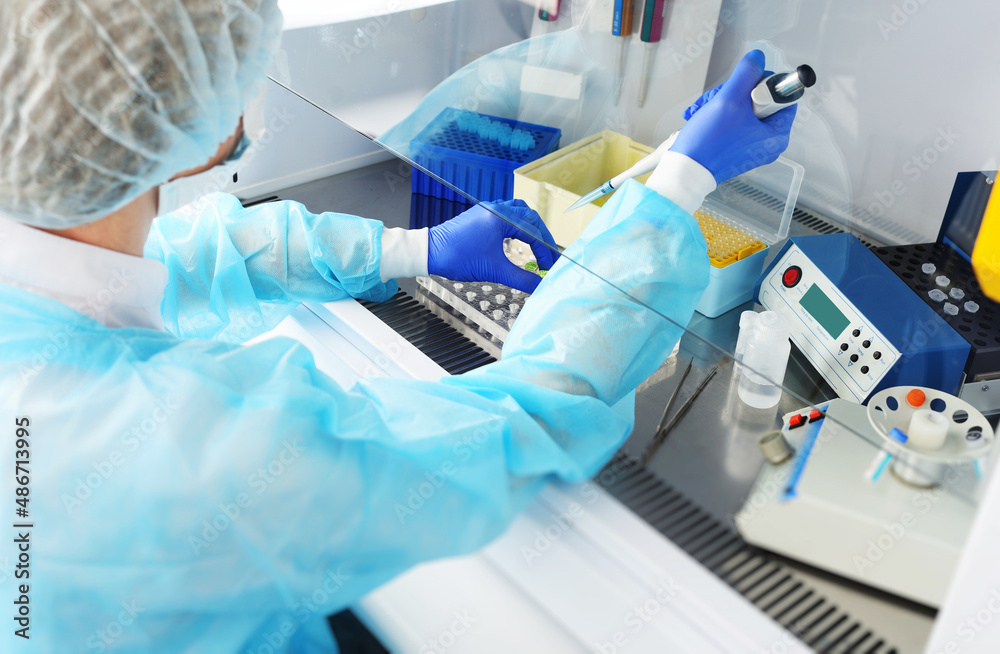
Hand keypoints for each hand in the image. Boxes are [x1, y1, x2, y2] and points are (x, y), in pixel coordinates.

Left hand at [428, 199, 559, 293]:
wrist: (429, 252)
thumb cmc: (458, 258)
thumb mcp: (493, 270)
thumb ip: (520, 278)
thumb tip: (539, 285)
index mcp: (501, 217)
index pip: (533, 232)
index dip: (545, 251)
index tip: (549, 267)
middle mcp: (496, 208)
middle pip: (530, 217)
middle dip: (542, 237)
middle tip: (549, 256)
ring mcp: (487, 209)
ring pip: (518, 211)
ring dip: (530, 227)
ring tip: (538, 244)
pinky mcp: (480, 215)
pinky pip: (506, 213)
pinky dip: (517, 224)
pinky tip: (517, 236)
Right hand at [670, 50, 795, 184]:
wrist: (685, 170)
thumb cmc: (708, 143)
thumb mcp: (729, 100)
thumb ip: (746, 74)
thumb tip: (757, 58)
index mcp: (777, 135)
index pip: (783, 97)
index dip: (763, 84)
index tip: (744, 85)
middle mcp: (767, 143)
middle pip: (761, 101)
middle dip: (736, 94)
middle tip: (719, 98)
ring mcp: (751, 147)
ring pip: (743, 109)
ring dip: (722, 102)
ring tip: (704, 108)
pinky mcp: (736, 149)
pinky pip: (733, 122)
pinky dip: (718, 115)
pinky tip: (703, 116)